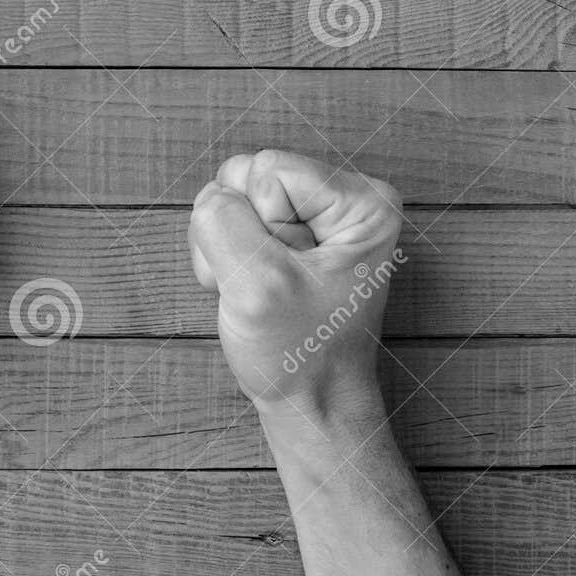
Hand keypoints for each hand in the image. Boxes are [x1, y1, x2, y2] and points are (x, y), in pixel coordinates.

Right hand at [188, 149, 403, 421]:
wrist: (310, 404)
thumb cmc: (301, 355)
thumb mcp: (258, 285)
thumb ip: (223, 221)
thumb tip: (213, 197)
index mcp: (363, 201)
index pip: (268, 170)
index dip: (259, 224)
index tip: (285, 276)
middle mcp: (345, 199)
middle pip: (248, 177)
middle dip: (237, 233)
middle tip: (265, 285)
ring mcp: (316, 218)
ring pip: (232, 198)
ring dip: (226, 248)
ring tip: (256, 292)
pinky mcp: (290, 236)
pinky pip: (230, 220)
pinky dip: (226, 259)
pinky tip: (249, 292)